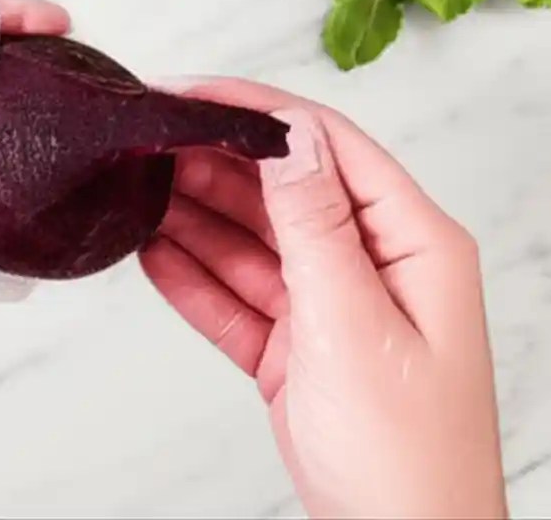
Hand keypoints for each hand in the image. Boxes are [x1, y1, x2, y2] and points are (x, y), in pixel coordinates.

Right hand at [139, 78, 505, 518]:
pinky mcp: (297, 351)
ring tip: (136, 186)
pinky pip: (237, 299)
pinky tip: (152, 251)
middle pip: (284, 190)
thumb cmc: (409, 456)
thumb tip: (289, 138)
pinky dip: (195, 278)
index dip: (258, 111)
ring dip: (196, 217)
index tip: (191, 94)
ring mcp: (332, 308)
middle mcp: (375, 265)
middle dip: (216, 162)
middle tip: (145, 140)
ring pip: (253, 244)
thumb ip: (315, 229)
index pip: (328, 148)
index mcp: (414, 244)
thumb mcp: (355, 327)